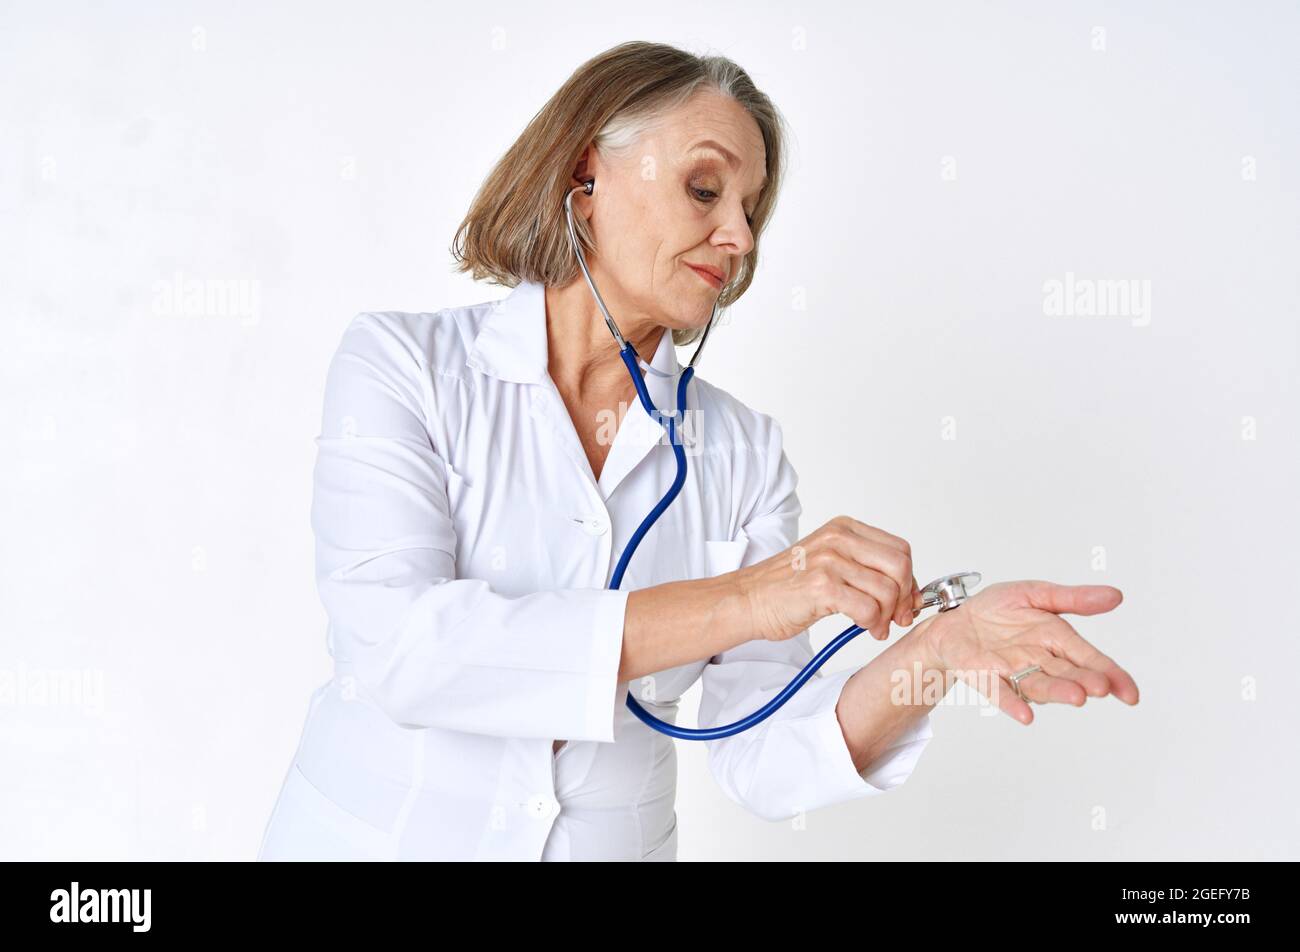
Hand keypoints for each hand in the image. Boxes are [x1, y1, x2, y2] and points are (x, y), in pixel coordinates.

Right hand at [736, 515, 918, 642]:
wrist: (748, 600)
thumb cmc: (785, 587)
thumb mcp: (828, 562)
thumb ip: (864, 568)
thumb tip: (906, 591)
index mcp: (843, 529)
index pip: (899, 549)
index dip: (909, 579)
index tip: (906, 600)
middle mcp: (838, 539)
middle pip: (899, 566)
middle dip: (904, 597)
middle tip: (898, 617)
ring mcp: (829, 561)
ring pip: (886, 590)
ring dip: (887, 616)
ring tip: (875, 626)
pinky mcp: (822, 586)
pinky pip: (868, 608)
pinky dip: (872, 623)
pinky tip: (863, 628)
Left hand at [920, 580, 1139, 723]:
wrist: (954, 619)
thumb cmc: (997, 610)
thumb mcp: (1035, 594)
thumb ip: (1073, 599)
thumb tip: (1116, 596)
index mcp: (1056, 639)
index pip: (1090, 659)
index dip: (1111, 675)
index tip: (1130, 694)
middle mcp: (1039, 661)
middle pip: (1067, 674)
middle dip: (1084, 681)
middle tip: (1101, 688)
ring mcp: (1013, 672)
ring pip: (1039, 685)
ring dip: (1056, 692)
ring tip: (1077, 697)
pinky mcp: (985, 676)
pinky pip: (1000, 692)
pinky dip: (1012, 703)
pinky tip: (1025, 715)